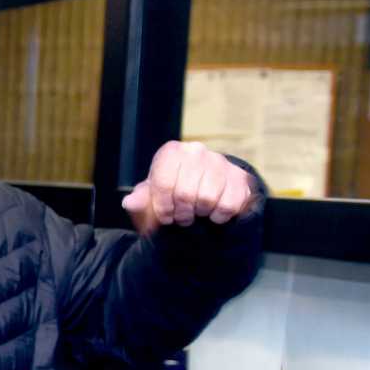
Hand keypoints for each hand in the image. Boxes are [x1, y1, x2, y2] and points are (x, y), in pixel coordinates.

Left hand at [121, 140, 256, 232]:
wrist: (202, 191)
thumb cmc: (170, 195)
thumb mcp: (150, 199)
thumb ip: (139, 201)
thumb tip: (130, 202)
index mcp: (170, 152)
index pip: (163, 183)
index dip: (162, 207)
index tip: (165, 216)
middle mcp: (196, 151)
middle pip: (185, 193)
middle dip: (181, 213)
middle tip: (182, 217)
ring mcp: (220, 161)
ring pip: (208, 199)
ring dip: (200, 214)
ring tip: (197, 212)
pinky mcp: (239, 176)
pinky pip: (228, 205)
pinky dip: (219, 216)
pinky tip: (213, 212)